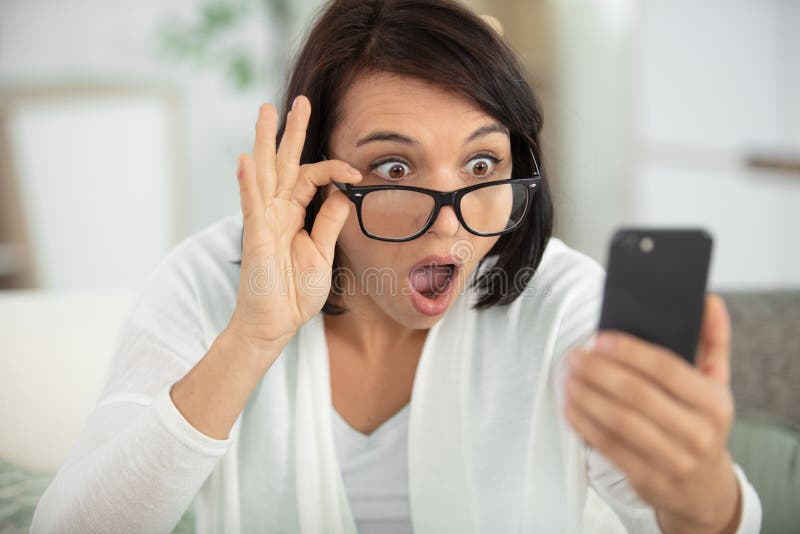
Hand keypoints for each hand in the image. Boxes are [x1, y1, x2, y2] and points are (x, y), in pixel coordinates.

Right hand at [228, 95, 362, 353]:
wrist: (276, 322)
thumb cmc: (296, 291)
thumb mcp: (323, 252)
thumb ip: (329, 221)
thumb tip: (341, 193)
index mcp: (295, 213)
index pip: (313, 178)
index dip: (334, 169)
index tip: (355, 173)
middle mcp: (278, 210)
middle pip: (285, 163)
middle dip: (291, 132)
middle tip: (299, 102)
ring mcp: (264, 220)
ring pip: (265, 173)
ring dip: (265, 142)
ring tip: (266, 111)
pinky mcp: (255, 235)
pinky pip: (251, 204)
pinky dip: (249, 182)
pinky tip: (247, 159)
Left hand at [563, 294, 741, 532]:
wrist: (705, 488)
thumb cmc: (703, 422)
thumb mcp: (717, 383)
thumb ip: (713, 340)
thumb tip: (708, 300)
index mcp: (715, 403)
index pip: (668, 369)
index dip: (630, 351)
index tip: (600, 338)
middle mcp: (698, 433)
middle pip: (637, 395)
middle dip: (598, 371)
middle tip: (573, 355)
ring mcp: (673, 460)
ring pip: (619, 421)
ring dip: (586, 395)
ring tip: (567, 376)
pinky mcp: (648, 479)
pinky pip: (608, 446)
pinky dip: (584, 422)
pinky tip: (569, 405)